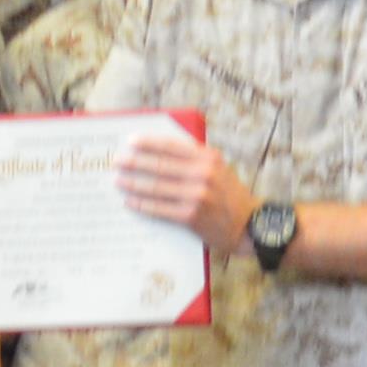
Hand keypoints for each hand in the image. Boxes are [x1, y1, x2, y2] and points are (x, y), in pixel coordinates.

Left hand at [113, 128, 255, 258]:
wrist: (249, 225)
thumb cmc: (229, 195)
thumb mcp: (218, 169)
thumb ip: (194, 159)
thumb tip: (158, 154)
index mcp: (208, 157)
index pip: (171, 145)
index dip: (148, 142)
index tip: (131, 141)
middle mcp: (203, 173)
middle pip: (159, 165)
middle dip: (134, 162)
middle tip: (117, 161)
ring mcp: (196, 195)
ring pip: (156, 187)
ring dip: (133, 183)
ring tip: (118, 181)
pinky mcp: (190, 216)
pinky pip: (159, 208)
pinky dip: (141, 204)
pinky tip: (130, 201)